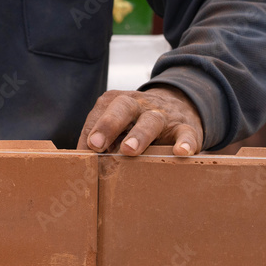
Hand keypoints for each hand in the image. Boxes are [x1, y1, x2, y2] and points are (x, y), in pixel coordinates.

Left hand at [77, 87, 203, 155]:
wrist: (180, 104)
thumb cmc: (137, 122)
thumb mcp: (118, 124)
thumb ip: (100, 140)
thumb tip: (79, 163)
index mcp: (117, 102)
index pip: (99, 113)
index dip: (90, 131)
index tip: (83, 150)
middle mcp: (139, 105)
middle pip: (123, 107)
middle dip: (108, 125)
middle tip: (96, 145)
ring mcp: (163, 115)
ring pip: (151, 120)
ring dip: (139, 135)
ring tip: (129, 150)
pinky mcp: (186, 127)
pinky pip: (187, 133)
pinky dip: (185, 142)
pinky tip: (180, 152)